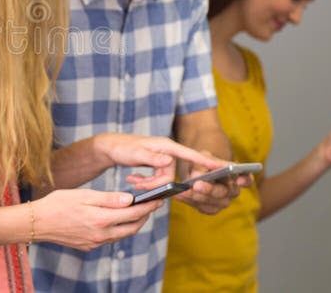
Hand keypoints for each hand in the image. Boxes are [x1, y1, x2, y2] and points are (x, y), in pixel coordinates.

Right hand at [33, 188, 162, 251]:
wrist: (37, 223)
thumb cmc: (57, 204)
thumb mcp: (83, 195)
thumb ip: (108, 198)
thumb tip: (130, 199)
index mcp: (101, 219)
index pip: (133, 213)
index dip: (149, 206)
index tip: (159, 198)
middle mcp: (101, 234)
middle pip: (132, 227)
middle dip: (145, 216)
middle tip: (151, 204)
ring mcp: (95, 242)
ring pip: (123, 234)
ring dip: (133, 223)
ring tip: (137, 211)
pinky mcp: (89, 246)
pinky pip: (110, 238)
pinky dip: (118, 229)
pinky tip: (115, 219)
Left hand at [98, 134, 225, 190]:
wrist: (109, 147)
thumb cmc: (122, 147)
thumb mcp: (136, 153)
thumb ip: (152, 158)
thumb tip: (169, 162)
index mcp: (166, 146)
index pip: (189, 154)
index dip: (205, 162)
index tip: (222, 167)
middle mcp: (166, 152)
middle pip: (171, 175)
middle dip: (155, 184)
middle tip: (138, 184)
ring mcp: (161, 159)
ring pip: (163, 180)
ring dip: (148, 184)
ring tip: (133, 181)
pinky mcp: (156, 165)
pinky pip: (157, 179)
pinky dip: (146, 182)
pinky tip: (133, 180)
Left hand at [172, 151, 249, 214]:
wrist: (198, 169)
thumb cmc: (204, 161)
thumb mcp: (204, 157)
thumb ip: (203, 164)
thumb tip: (198, 176)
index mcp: (236, 176)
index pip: (247, 179)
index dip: (246, 180)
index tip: (240, 180)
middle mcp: (232, 191)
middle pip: (226, 193)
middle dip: (211, 190)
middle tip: (197, 185)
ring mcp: (222, 201)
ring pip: (214, 204)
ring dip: (197, 197)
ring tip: (182, 191)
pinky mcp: (211, 208)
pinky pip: (202, 208)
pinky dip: (190, 202)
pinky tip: (178, 195)